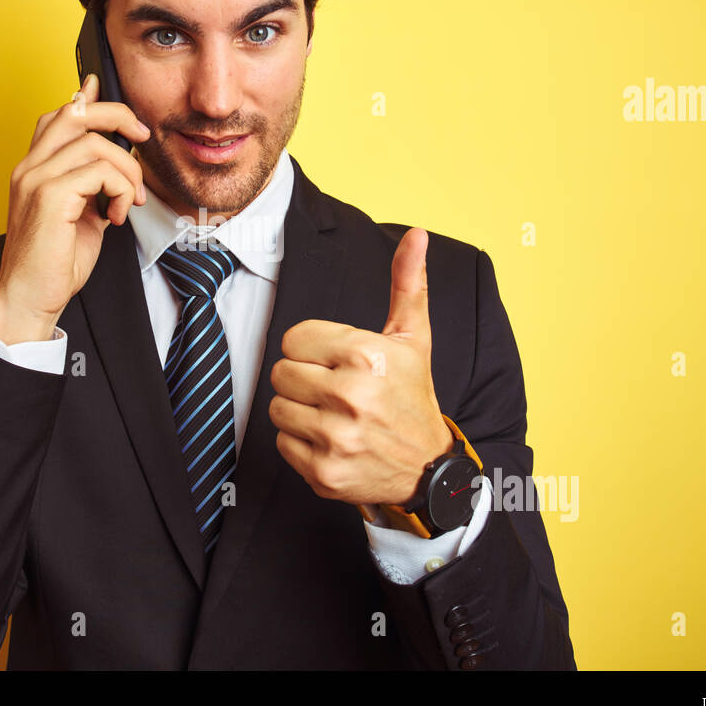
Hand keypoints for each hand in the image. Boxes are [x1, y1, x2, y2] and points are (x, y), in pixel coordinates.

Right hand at [0, 72, 151, 342]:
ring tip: (130, 202)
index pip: (58, 115)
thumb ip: (94, 183)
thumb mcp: (81, 213)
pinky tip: (118, 215)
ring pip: (95, 143)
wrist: (29, 299)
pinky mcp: (50, 197)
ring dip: (127, 171)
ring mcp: (36, 180)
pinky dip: (121, 190)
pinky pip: (99, 171)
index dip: (86, 99)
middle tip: (142, 136)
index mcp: (33, 169)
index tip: (105, 90)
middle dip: (117, 115)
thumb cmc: (54, 263)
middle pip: (75, 112)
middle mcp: (29, 168)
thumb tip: (116, 158)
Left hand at [269, 227, 453, 507]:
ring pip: (277, 408)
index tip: (336, 361)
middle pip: (281, 372)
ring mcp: (336, 437)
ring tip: (332, 414)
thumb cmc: (412, 396)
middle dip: (303, 378)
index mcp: (367, 355)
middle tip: (334, 389)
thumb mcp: (413, 338)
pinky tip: (330, 440)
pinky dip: (300, 443)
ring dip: (299, 410)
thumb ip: (406, 283)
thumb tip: (416, 234)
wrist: (428, 469)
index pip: (293, 339)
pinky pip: (282, 443)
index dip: (312, 349)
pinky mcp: (324, 471)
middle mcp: (351, 395)